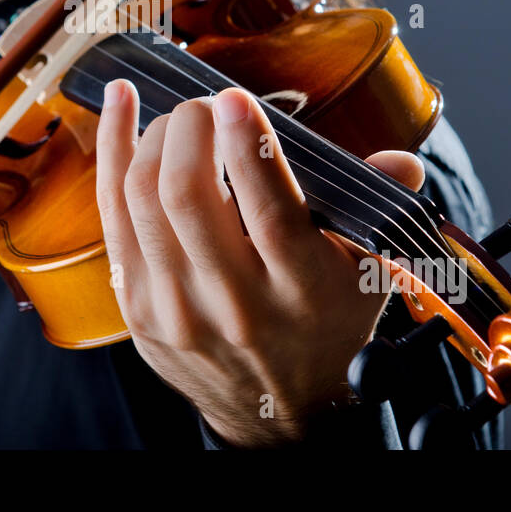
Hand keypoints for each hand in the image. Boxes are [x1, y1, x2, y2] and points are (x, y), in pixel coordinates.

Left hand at [95, 80, 424, 447]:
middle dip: (191, 128)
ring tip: (183, 119)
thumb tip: (400, 161)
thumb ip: (379, 211)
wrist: (274, 412)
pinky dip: (112, 150)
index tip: (236, 99)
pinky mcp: (134, 306)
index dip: (247, 147)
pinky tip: (120, 104)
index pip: (269, 212)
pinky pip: (111, 213)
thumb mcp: (368, 277)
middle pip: (187, 196)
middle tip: (211, 108)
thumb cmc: (322, 328)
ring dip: (156, 137)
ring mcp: (175, 307)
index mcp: (300, 290)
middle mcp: (234, 303)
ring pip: (141, 199)